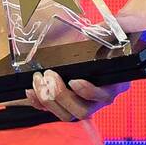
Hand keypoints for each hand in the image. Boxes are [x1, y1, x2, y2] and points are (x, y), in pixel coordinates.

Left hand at [21, 8, 145, 121]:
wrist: (102, 41)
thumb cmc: (107, 36)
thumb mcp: (111, 30)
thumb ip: (108, 31)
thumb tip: (96, 29)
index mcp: (114, 82)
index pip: (104, 96)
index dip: (89, 92)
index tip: (74, 80)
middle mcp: (100, 98)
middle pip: (83, 111)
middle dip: (62, 96)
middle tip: (50, 76)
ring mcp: (83, 102)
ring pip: (67, 115)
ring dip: (49, 100)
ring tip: (38, 79)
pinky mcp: (67, 102)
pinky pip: (53, 110)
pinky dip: (40, 103)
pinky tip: (30, 90)